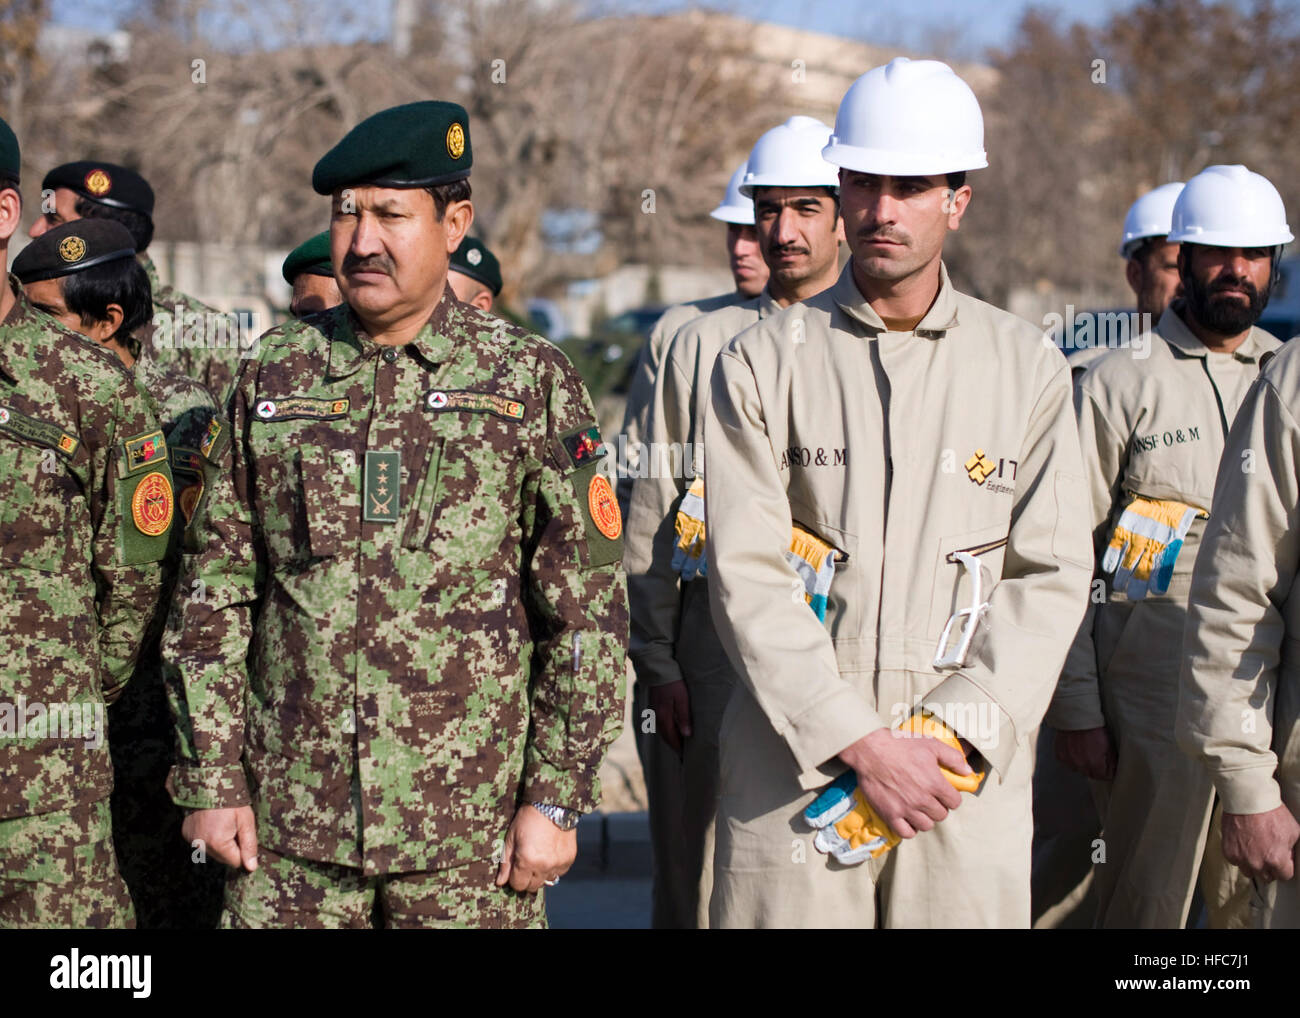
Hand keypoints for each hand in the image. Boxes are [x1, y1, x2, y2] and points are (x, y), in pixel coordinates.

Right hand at [182, 806, 258, 870]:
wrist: (209, 782)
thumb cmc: (231, 801)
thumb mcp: (246, 821)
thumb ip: (249, 845)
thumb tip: (251, 868)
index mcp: (218, 844)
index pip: (235, 862)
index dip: (243, 850)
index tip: (244, 834)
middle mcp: (202, 845)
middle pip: (223, 857)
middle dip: (232, 846)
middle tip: (234, 826)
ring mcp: (192, 840)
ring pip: (212, 850)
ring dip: (220, 842)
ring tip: (223, 822)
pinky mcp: (186, 833)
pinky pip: (202, 842)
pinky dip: (208, 836)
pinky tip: (212, 821)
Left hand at [494, 804, 577, 892]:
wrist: (553, 804)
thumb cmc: (527, 819)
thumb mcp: (511, 838)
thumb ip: (506, 862)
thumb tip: (500, 882)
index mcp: (527, 860)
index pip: (518, 885)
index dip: (514, 878)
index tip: (515, 869)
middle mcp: (544, 865)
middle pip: (532, 887)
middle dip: (527, 878)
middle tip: (526, 863)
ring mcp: (558, 863)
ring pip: (547, 881)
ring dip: (541, 874)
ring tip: (539, 857)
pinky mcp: (569, 859)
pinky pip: (559, 873)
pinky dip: (553, 868)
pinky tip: (550, 854)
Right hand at [648, 680, 691, 752]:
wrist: (658, 668)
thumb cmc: (673, 682)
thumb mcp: (682, 699)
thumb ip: (684, 716)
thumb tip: (687, 735)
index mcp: (663, 716)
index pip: (671, 737)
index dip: (678, 748)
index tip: (685, 756)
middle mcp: (656, 716)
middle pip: (665, 736)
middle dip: (673, 745)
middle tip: (682, 753)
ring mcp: (654, 710)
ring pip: (662, 729)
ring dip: (670, 737)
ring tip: (679, 743)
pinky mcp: (655, 705)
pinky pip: (660, 722)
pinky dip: (667, 729)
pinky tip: (672, 728)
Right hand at [836, 727, 972, 838]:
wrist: (870, 749)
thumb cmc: (900, 744)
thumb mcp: (930, 744)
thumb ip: (953, 758)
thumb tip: (969, 771)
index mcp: (934, 783)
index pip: (955, 802)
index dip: (951, 797)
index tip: (944, 792)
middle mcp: (922, 799)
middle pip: (941, 815)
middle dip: (939, 807)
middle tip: (930, 798)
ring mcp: (905, 808)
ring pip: (926, 825)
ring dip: (925, 818)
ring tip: (919, 808)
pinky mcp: (889, 814)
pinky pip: (906, 833)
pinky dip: (910, 828)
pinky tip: (908, 818)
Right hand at [1054, 726, 1116, 779]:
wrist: (1076, 718)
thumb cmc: (1094, 729)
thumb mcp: (1108, 744)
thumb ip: (1111, 760)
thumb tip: (1112, 770)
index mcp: (1095, 763)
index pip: (1104, 777)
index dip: (1108, 771)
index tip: (1108, 767)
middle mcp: (1081, 765)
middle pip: (1091, 775)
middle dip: (1095, 769)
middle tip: (1097, 758)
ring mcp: (1069, 761)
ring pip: (1078, 770)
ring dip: (1082, 765)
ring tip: (1084, 753)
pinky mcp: (1060, 756)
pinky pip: (1067, 763)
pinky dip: (1071, 759)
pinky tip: (1074, 750)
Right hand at [1222, 805, 1299, 881]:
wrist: (1247, 800)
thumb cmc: (1270, 812)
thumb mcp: (1293, 831)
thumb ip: (1290, 850)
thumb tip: (1288, 857)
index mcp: (1276, 860)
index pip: (1284, 876)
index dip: (1285, 867)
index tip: (1282, 861)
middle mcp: (1257, 863)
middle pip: (1266, 877)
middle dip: (1269, 868)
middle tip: (1268, 854)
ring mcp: (1241, 858)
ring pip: (1249, 872)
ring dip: (1253, 864)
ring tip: (1255, 850)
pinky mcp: (1228, 851)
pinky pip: (1235, 861)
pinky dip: (1239, 855)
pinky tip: (1244, 844)